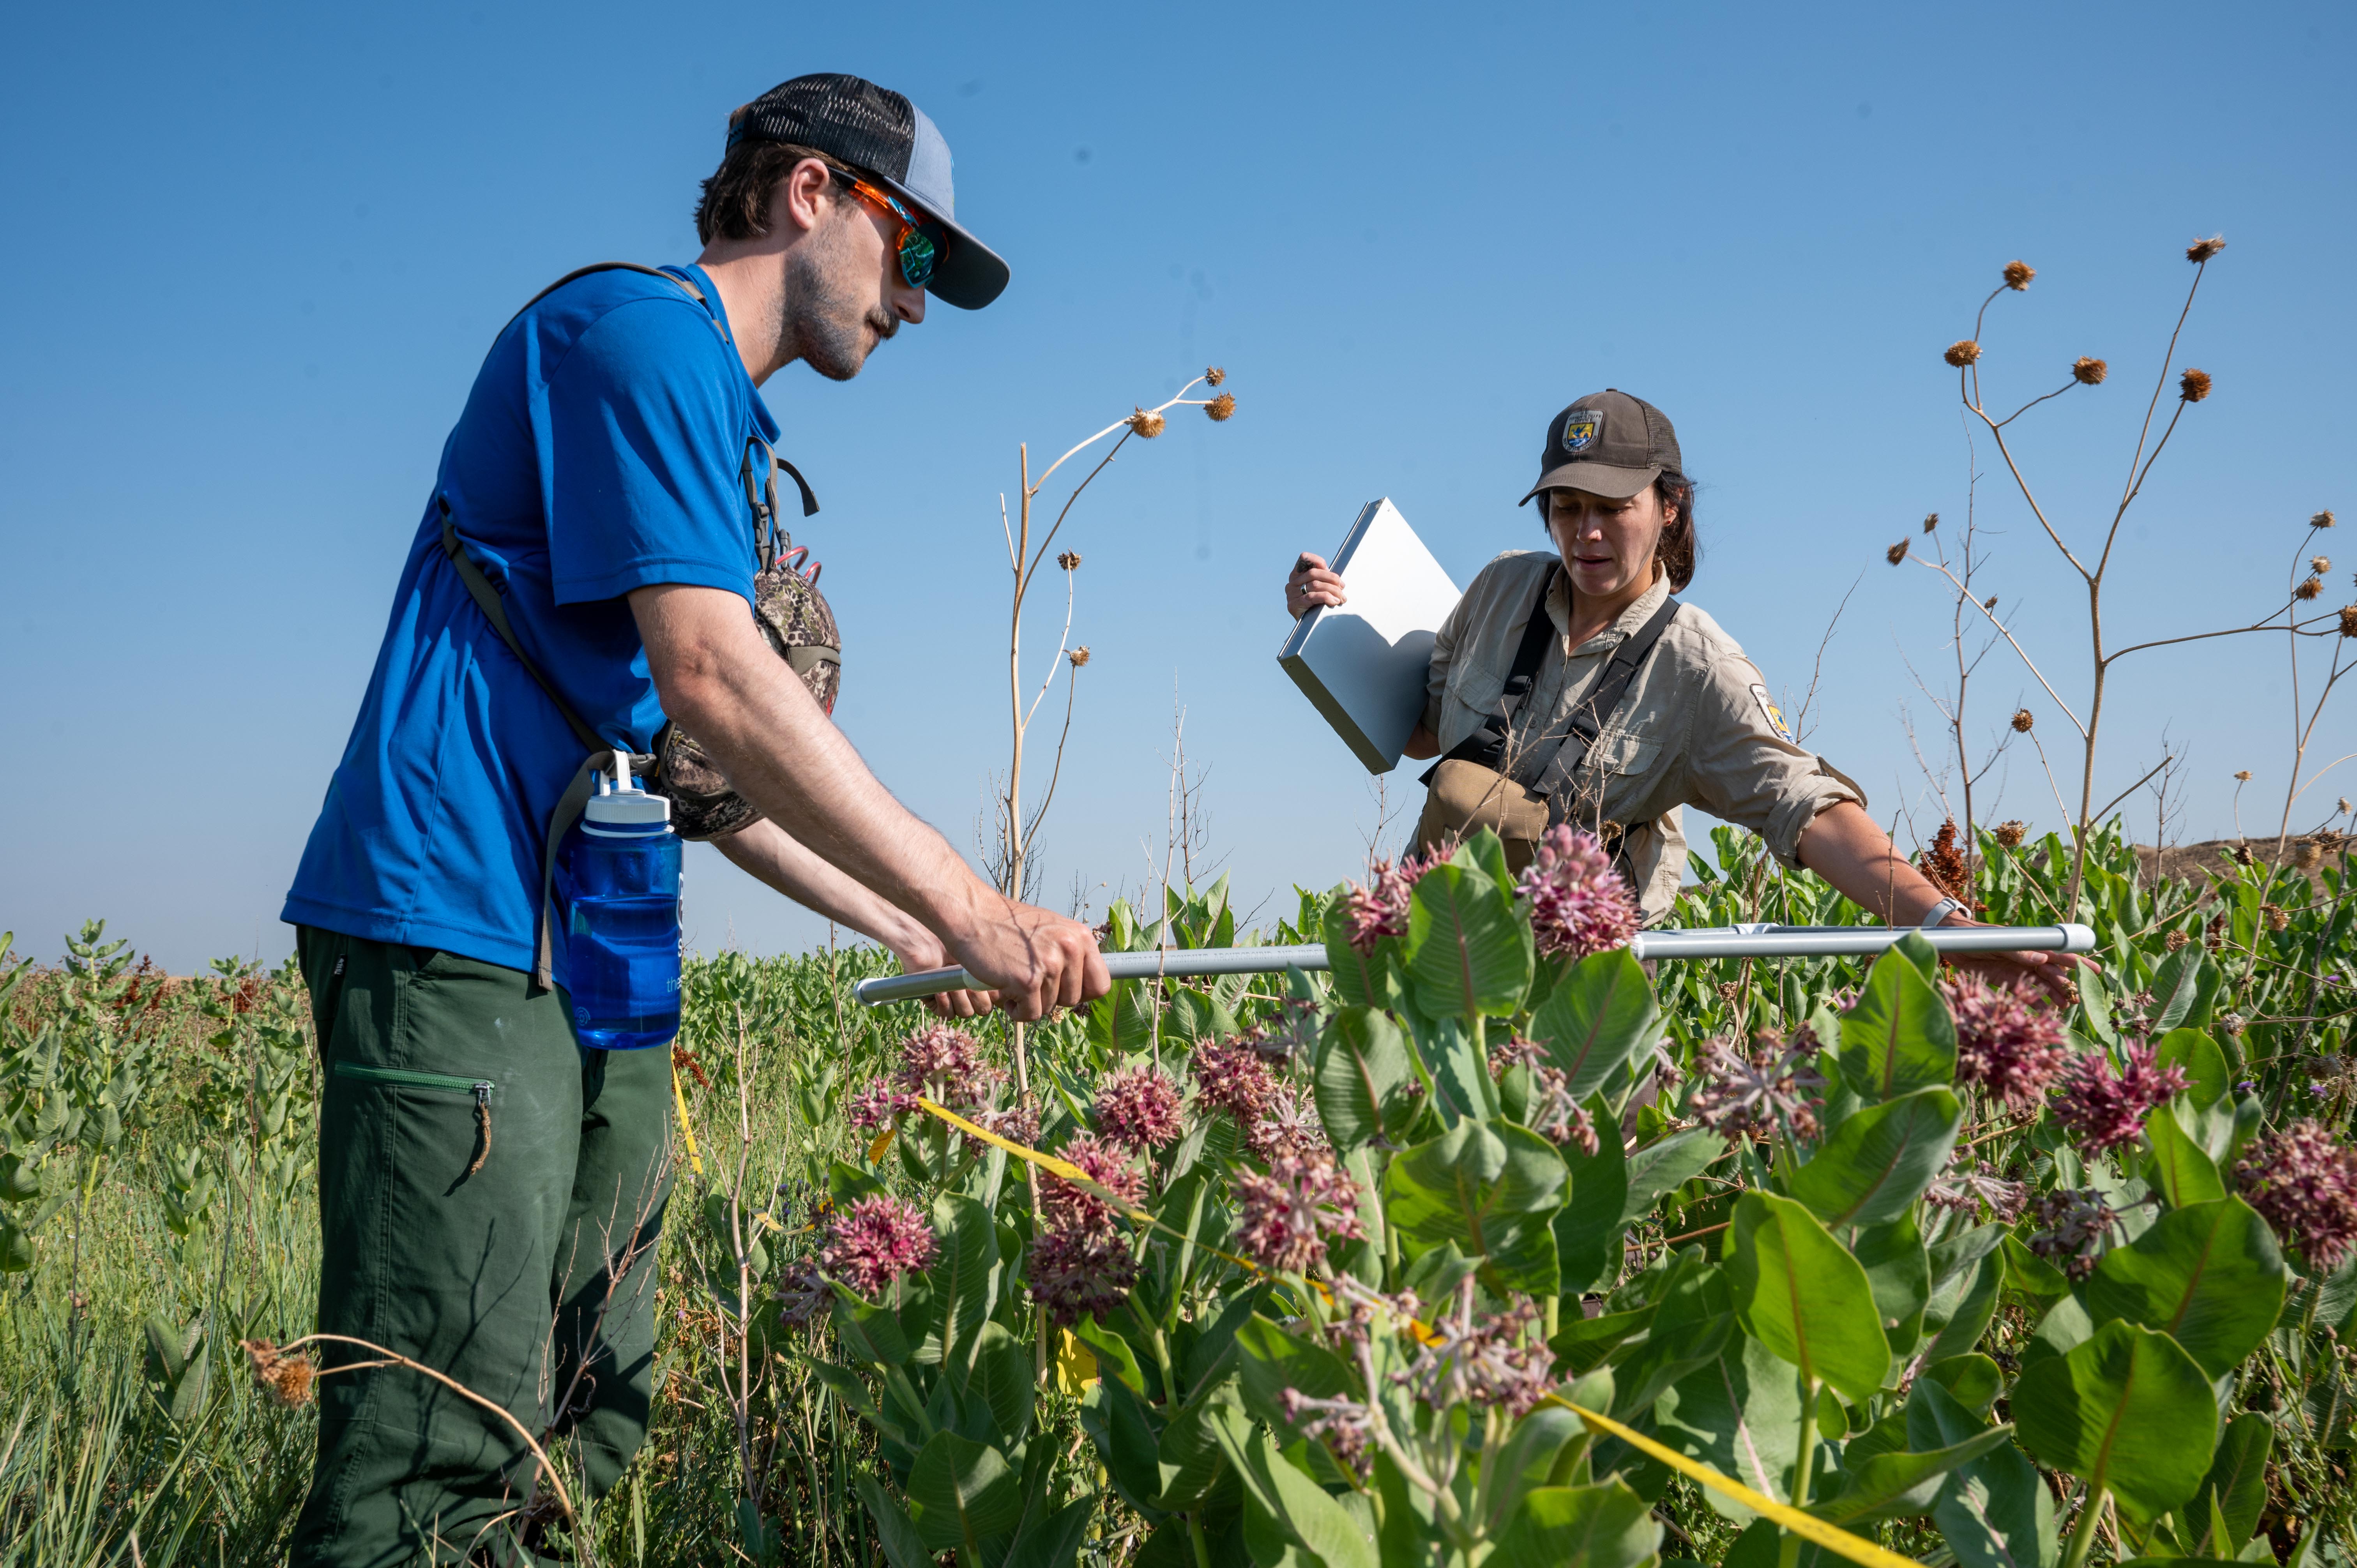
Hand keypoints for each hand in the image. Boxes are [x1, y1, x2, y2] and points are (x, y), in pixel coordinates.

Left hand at [888, 934, 994, 1019]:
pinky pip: (946, 1015)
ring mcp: (952, 997)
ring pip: (965, 1013)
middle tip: (968, 983)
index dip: (994, 995)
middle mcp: (968, 990)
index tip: (989, 983)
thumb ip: (995, 971)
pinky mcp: (934, 1002)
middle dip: (978, 997)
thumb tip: (1010, 989)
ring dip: (959, 999)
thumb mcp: (979, 955)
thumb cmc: (952, 939)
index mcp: (981, 979)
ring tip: (951, 984)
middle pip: (983, 1009)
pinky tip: (940, 990)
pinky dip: (945, 1004)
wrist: (924, 940)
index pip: (996, 999)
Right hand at [947, 895, 1110, 1022]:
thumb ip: (1070, 953)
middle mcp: (1069, 949)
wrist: (973, 915)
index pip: (1101, 983)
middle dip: (1051, 998)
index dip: (1083, 993)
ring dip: (1030, 1002)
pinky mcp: (1028, 981)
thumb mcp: (1051, 930)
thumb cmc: (1008, 925)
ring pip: (1050, 1008)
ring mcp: (1050, 964)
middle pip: (1074, 1000)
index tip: (1065, 991)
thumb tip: (1088, 983)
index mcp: (1080, 936)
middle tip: (1030, 980)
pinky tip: (1005, 990)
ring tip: (1013, 979)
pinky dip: (1016, 1010)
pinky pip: (1030, 1014)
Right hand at [1285, 552, 1345, 617]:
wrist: (1308, 627)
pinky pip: (1312, 597)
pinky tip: (1334, 602)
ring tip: (1341, 598)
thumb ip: (1323, 579)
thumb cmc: (1315, 605)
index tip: (1329, 568)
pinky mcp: (1293, 605)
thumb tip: (1337, 579)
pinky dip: (1326, 598)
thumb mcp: (1319, 589)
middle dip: (1332, 579)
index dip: (1317, 560)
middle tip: (1342, 587)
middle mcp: (1291, 583)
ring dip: (1332, 590)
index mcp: (1296, 575)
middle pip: (1314, 573)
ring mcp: (1291, 594)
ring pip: (1315, 585)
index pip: (1303, 559)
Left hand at [1935, 916, 2099, 1006]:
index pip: (2057, 952)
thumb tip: (2042, 959)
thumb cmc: (1974, 935)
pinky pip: (2024, 993)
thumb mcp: (1996, 942)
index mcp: (2028, 944)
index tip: (2094, 970)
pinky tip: (2046, 1013)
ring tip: (2067, 1007)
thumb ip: (2018, 951)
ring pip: (2041, 984)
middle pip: (2052, 972)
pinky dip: (2035, 1002)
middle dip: (2067, 984)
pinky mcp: (2005, 981)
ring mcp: (2017, 970)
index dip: (2076, 961)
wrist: (1950, 941)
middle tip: (2080, 997)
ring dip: (2054, 995)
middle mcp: (2026, 958)